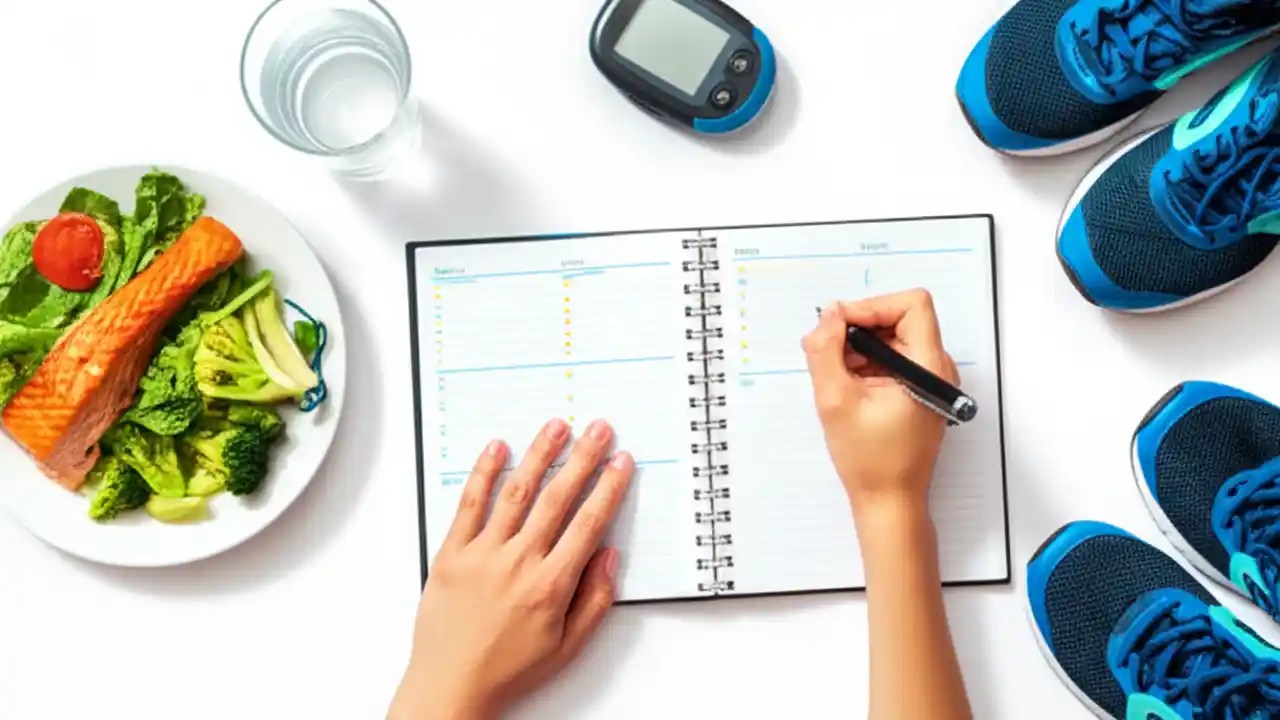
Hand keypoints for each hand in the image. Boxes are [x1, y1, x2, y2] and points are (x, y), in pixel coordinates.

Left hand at [389, 418, 634, 719]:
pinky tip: (497, 448)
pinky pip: (469, 504)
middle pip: (557, 498)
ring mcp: (482, 555)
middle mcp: (518, 563)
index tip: (621, 462)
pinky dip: (484, 473)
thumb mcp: (567, 646)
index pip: (588, 524)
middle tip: (598, 429)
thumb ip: (594, 600)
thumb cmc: (507, 669)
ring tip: (556, 427)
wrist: (449, 685)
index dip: (608, 488)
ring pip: (516, 493)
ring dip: (539, 455)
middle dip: (582, 459)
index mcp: (550, 586)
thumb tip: (609, 556)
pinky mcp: (452, 553)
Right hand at [802, 290, 957, 514]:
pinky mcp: (919, 388)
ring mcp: (930, 379)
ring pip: (894, 336)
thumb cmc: (872, 462)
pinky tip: (849, 386)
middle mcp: (938, 369)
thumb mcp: (835, 401)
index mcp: (929, 368)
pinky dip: (866, 362)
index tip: (841, 324)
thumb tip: (828, 316)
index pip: (911, 305)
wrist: (889, 501)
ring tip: (837, 375)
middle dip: (860, 327)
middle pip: (900, 317)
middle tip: (830, 350)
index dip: (871, 306)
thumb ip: (825, 351)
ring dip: (860, 346)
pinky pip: (893, 357)